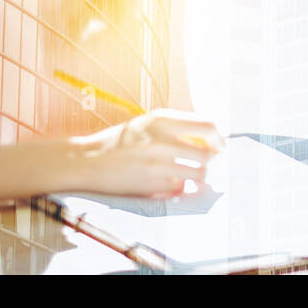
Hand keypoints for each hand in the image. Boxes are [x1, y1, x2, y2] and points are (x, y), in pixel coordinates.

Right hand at [69, 108, 225, 197]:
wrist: (87, 161)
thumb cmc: (120, 141)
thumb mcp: (148, 123)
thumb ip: (176, 127)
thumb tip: (209, 139)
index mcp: (163, 119)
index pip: (208, 126)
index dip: (219, 138)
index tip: (220, 145)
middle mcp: (163, 139)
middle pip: (209, 154)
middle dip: (212, 161)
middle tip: (207, 164)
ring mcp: (158, 163)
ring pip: (199, 174)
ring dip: (198, 177)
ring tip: (190, 176)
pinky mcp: (151, 185)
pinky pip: (180, 187)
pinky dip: (179, 187)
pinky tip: (169, 182)